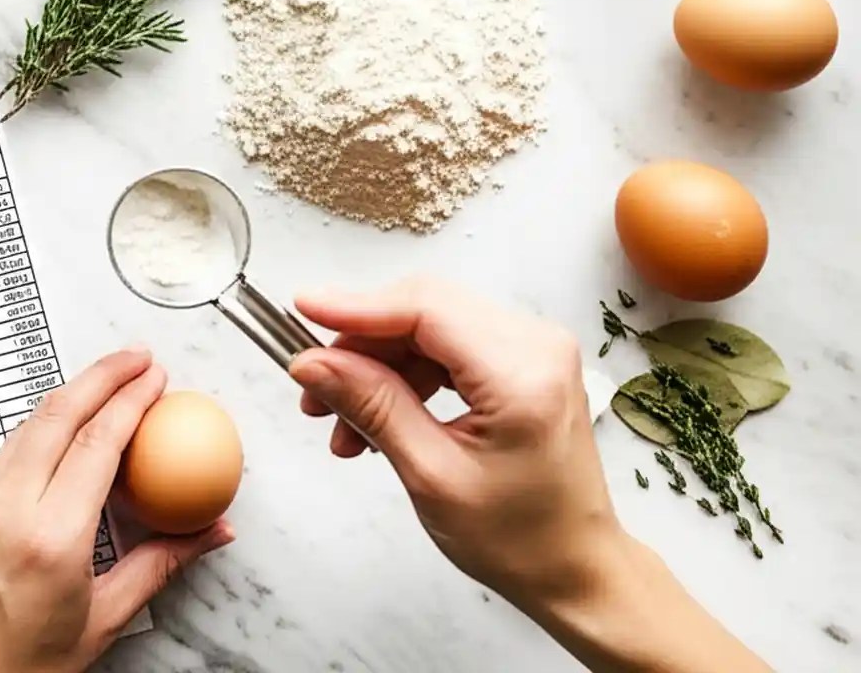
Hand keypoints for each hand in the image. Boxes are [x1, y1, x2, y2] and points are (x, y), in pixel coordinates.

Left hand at [0, 349, 234, 672]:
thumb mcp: (99, 622)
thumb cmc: (9, 670)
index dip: (132, 401)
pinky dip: (42, 428)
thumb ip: (159, 567)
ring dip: (71, 395)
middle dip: (104, 374)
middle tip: (138, 359)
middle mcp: (4, 511)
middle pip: (59, 413)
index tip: (156, 381)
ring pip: (28, 424)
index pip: (98, 444)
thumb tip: (208, 535)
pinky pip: (6, 450)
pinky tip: (64, 432)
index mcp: (49, 541)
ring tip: (107, 384)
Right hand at [289, 276, 768, 671]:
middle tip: (312, 386)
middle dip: (360, 343)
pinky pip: (447, 347)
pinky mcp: (522, 362)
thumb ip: (372, 406)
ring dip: (377, 366)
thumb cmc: (519, 539)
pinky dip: (404, 377)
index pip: (425, 309)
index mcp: (523, 374)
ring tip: (340, 422)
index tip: (302, 310)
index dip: (356, 307)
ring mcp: (533, 350)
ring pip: (429, 327)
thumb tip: (314, 363)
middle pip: (424, 309)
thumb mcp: (431, 475)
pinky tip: (374, 420)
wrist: (574, 568)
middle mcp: (537, 346)